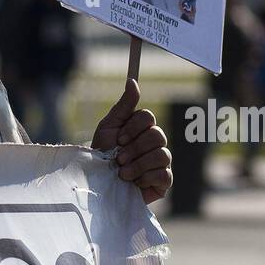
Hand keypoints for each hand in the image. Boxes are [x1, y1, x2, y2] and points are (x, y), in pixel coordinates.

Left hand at [92, 78, 172, 204]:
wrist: (99, 183)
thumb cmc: (103, 154)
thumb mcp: (109, 127)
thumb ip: (124, 105)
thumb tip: (132, 81)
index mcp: (143, 128)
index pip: (148, 117)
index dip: (133, 128)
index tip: (118, 139)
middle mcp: (156, 143)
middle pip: (157, 135)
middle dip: (134, 149)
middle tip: (119, 159)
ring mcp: (162, 162)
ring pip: (162, 155)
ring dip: (138, 165)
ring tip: (123, 173)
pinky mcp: (164, 181)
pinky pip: (164, 175)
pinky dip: (146, 178)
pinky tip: (134, 183)